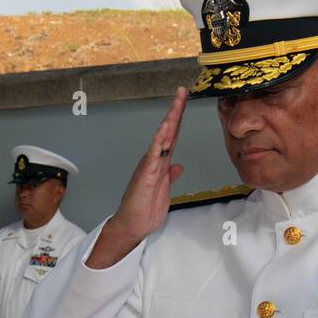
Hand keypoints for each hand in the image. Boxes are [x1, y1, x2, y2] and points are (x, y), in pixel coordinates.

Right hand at [89, 87, 187, 268]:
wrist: (133, 225)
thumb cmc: (144, 209)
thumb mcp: (164, 190)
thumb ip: (170, 176)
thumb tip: (178, 166)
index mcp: (161, 163)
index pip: (172, 137)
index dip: (179, 119)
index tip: (184, 101)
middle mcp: (155, 160)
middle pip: (168, 131)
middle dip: (176, 111)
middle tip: (182, 91)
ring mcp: (150, 166)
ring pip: (161, 138)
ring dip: (169, 120)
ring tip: (176, 103)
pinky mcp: (146, 175)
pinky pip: (153, 154)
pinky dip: (159, 141)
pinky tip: (164, 129)